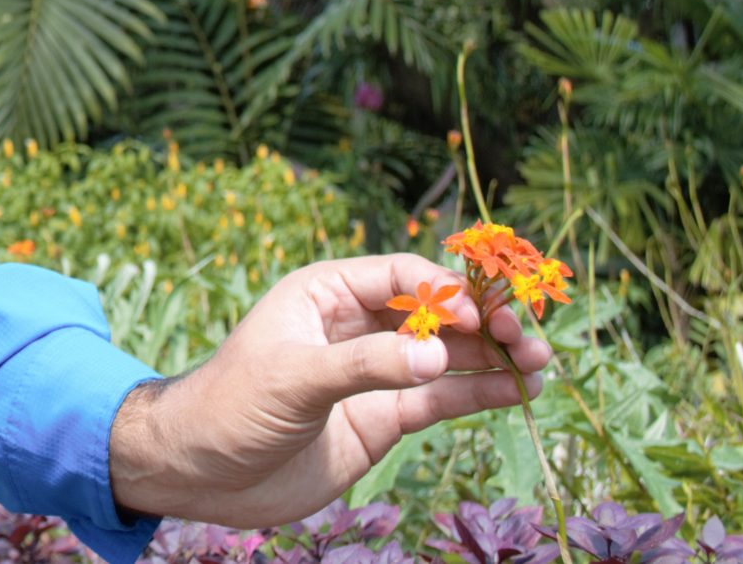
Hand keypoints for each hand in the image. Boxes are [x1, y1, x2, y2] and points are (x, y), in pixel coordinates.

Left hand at [106, 253, 551, 527]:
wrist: (201, 469)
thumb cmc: (231, 406)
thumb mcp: (293, 378)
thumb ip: (366, 365)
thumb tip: (437, 354)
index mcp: (326, 292)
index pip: (401, 275)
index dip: (445, 290)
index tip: (479, 317)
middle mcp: (355, 325)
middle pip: (435, 311)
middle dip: (484, 319)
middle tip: (525, 335)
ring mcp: (374, 372)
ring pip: (448, 354)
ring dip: (495, 355)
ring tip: (541, 361)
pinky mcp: (383, 417)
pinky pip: (442, 397)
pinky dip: (482, 391)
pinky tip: (522, 390)